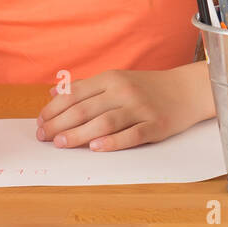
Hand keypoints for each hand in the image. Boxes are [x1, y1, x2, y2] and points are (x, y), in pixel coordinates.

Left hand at [36, 69, 202, 149]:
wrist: (187, 90)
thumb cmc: (148, 87)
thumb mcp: (117, 79)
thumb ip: (86, 86)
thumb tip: (52, 93)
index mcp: (111, 78)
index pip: (75, 94)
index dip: (53, 109)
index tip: (40, 123)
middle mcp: (124, 91)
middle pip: (85, 109)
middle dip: (59, 124)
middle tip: (44, 137)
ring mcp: (140, 108)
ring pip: (104, 122)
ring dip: (79, 134)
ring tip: (61, 143)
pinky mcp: (155, 125)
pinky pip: (131, 135)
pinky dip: (112, 142)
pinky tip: (96, 148)